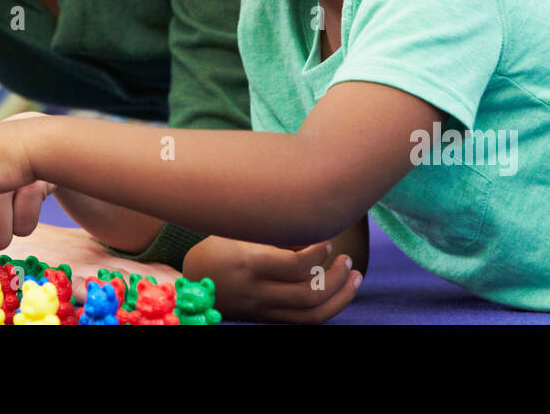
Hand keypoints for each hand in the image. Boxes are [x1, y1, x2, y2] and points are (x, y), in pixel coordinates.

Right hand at [181, 235, 361, 323]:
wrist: (194, 280)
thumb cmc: (219, 245)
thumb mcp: (240, 229)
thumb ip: (275, 232)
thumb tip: (313, 229)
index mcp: (249, 263)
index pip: (296, 265)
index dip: (319, 252)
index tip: (327, 240)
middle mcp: (257, 291)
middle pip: (308, 294)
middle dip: (337, 277)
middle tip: (347, 259)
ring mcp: (263, 309)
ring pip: (310, 315)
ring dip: (340, 297)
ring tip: (355, 276)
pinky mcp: (268, 318)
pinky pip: (303, 321)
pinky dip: (328, 308)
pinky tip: (340, 292)